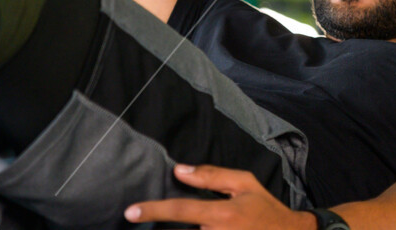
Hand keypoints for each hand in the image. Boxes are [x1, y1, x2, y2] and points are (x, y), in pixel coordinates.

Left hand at [125, 164, 316, 228]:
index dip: (154, 211)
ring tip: (157, 227)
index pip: (181, 210)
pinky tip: (191, 229)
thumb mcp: (244, 184)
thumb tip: (179, 170)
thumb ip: (211, 176)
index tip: (130, 212)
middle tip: (140, 223)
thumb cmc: (265, 208)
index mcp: (223, 213)